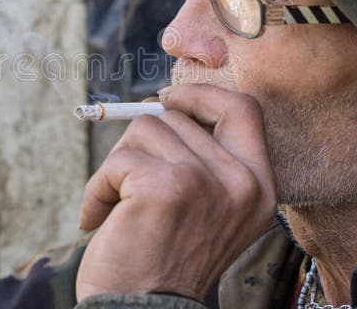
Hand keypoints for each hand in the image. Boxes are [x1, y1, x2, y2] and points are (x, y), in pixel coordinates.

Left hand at [75, 84, 276, 301]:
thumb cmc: (166, 261)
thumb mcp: (208, 209)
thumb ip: (203, 157)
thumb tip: (164, 103)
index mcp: (259, 185)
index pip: (243, 108)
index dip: (201, 94)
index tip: (169, 101)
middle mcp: (241, 182)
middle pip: (178, 116)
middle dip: (141, 144)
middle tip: (129, 184)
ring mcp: (205, 181)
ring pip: (145, 128)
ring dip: (118, 167)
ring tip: (118, 208)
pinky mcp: (165, 186)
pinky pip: (118, 159)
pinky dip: (97, 188)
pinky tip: (100, 219)